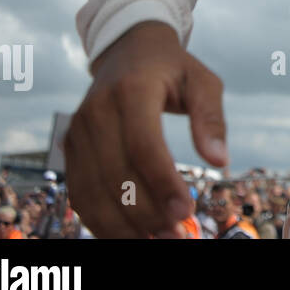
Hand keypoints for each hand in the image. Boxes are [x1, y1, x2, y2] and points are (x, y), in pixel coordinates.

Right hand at [65, 22, 226, 238]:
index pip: (143, 146)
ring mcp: (77, 130)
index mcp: (132, 90)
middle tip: (177, 234)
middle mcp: (96, 111)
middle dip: (146, 212)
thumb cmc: (172, 68)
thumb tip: (219, 161)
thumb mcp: (203, 81)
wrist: (127, 50)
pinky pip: (79, 192)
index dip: (162, 183)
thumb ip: (211, 118)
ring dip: (121, 225)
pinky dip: (101, 220)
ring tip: (157, 239)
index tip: (187, 211)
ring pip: (91, 191)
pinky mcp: (70, 147)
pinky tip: (130, 233)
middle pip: (114, 174)